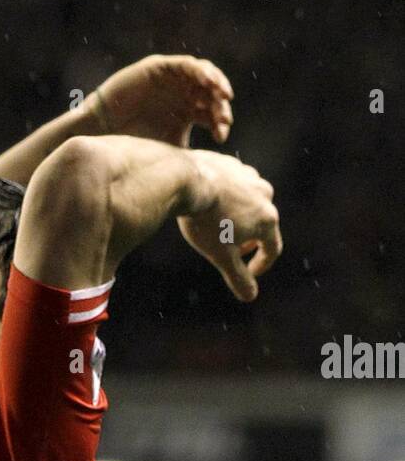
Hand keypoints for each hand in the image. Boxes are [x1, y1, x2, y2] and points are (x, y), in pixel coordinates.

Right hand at [94, 54, 232, 146]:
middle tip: (224, 117)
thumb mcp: (167, 153)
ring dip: (215, 82)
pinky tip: (207, 81)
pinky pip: (185, 64)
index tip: (221, 137)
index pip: (212, 115)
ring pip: (202, 76)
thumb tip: (211, 179)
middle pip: (210, 95)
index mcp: (187, 113)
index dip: (220, 123)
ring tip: (223, 94)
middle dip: (220, 105)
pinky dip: (199, 70)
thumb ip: (187, 158)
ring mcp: (172, 80)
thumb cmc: (132, 146)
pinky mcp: (160, 68)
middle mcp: (182, 95)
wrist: (103, 132)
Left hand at [179, 150, 281, 300]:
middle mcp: (265, 195)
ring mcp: (250, 176)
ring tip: (220, 225)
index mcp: (268, 219)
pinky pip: (235, 186)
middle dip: (249, 241)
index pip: (273, 248)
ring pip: (250, 203)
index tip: (250, 272)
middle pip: (263, 224)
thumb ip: (238, 276)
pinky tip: (211, 203)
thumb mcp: (221, 255)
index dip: (262, 264)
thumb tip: (250, 296)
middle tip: (233, 250)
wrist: (187, 181)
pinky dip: (228, 198)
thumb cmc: (206, 221)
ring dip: (240, 217)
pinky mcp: (233, 164)